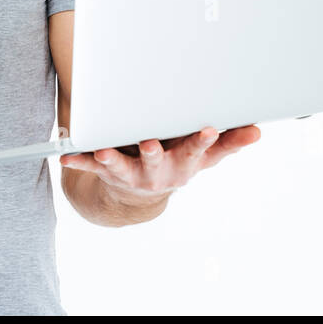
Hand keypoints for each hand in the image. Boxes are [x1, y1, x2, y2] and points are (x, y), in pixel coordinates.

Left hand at [60, 125, 261, 200]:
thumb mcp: (205, 157)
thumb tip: (257, 131)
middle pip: (157, 159)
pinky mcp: (108, 172)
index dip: (203, 140)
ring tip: (102, 152)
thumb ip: (229, 142)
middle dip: (153, 152)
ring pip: (121, 166)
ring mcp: (132, 174)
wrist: (141, 195)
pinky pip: (90, 166)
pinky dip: (78, 160)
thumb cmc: (178, 161)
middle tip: (149, 143)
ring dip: (112, 159)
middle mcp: (158, 171)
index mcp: (184, 162)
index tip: (209, 128)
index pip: (197, 150)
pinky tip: (65, 156)